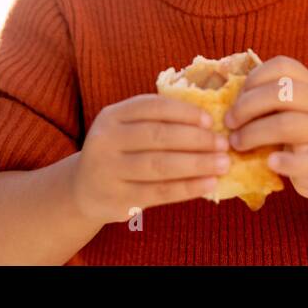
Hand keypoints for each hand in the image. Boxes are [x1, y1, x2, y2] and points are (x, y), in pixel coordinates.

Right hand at [70, 94, 229, 224]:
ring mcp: (109, 172)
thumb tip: (210, 123)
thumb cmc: (120, 153)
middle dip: (196, 139)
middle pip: (158, 136)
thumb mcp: (127, 129)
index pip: (152, 107)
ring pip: (160, 165)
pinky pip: (159, 192)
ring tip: (223, 164)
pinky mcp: (117, 200)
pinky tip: (209, 184)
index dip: (184, 112)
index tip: (211, 120)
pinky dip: (188, 188)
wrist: (83, 190)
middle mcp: (105, 140)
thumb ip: (158, 122)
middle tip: (224, 143)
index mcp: (111, 115)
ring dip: (197, 164)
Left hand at [223, 56, 307, 202]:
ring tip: (237, 144)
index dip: (254, 78)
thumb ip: (268, 96)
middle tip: (229, 123)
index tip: (237, 96)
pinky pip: (304, 160)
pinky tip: (269, 162)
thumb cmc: (305, 136)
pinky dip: (283, 161)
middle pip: (281, 92)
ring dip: (254, 133)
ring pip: (287, 124)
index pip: (283, 66)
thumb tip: (223, 77)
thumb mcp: (294, 109)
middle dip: (247, 106)